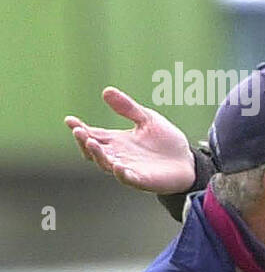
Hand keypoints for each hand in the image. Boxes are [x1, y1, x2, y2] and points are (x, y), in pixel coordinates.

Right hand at [65, 87, 196, 193]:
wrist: (188, 161)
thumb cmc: (166, 141)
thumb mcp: (147, 119)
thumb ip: (128, 108)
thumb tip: (106, 91)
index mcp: (117, 141)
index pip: (93, 134)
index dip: (79, 128)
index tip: (69, 120)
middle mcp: (118, 156)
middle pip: (93, 150)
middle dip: (84, 141)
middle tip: (78, 131)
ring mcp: (128, 169)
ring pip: (106, 164)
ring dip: (97, 155)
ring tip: (91, 143)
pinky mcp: (142, 180)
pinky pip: (128, 178)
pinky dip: (121, 173)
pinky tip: (118, 166)